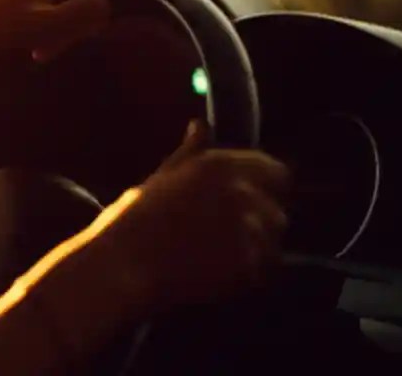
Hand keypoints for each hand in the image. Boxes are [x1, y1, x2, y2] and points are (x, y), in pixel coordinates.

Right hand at [94, 121, 290, 313]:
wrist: (123, 266)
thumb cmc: (134, 219)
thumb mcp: (162, 177)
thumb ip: (190, 152)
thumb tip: (200, 125)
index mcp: (221, 165)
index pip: (278, 173)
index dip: (267, 188)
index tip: (250, 201)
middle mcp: (243, 193)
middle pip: (277, 212)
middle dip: (259, 224)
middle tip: (226, 237)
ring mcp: (248, 231)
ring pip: (271, 244)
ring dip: (254, 251)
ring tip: (219, 258)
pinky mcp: (248, 265)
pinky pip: (261, 272)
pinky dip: (245, 276)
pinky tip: (215, 274)